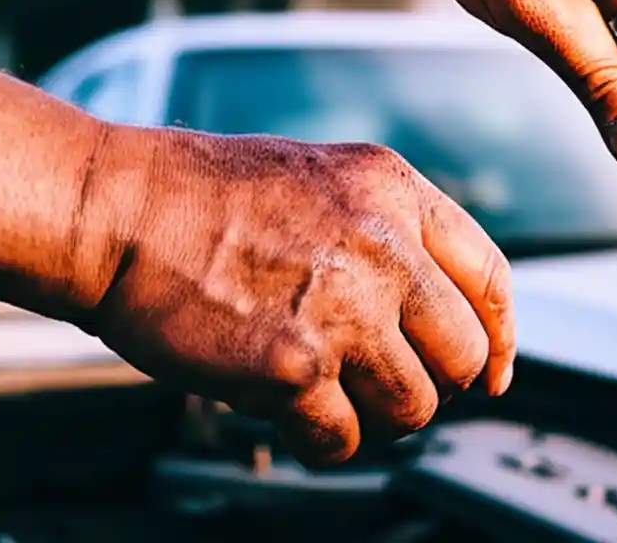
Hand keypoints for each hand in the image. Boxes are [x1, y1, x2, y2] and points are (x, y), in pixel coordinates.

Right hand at [84, 127, 513, 466]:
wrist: (115, 209)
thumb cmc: (203, 196)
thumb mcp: (324, 176)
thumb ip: (390, 230)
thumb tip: (441, 311)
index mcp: (394, 191)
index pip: (489, 278)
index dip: (501, 336)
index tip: (494, 371)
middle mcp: (383, 247)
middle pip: (465, 354)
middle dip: (434, 381)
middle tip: (389, 383)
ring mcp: (343, 309)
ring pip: (415, 407)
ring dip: (377, 414)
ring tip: (329, 392)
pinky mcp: (295, 368)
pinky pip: (345, 440)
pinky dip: (322, 439)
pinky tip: (289, 409)